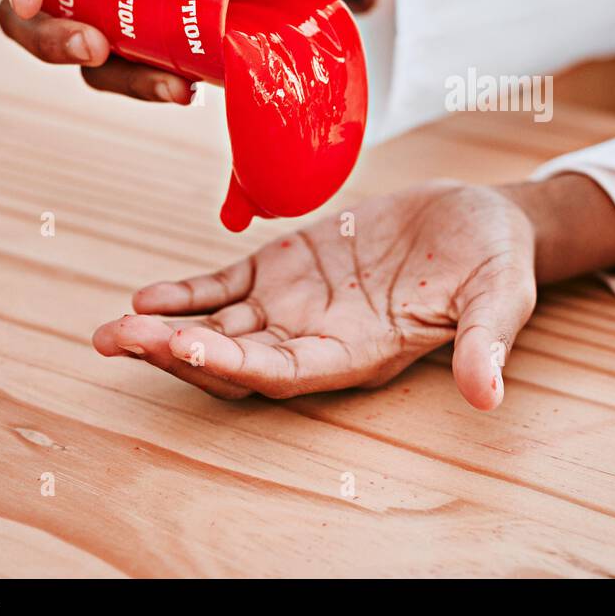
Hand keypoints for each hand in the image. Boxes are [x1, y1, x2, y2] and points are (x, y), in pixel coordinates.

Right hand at [0, 0, 387, 102]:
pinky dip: (155, 86)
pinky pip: (142, 71)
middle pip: (41, 10)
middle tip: (93, 50)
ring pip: (92, 54)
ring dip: (115, 78)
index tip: (28, 2)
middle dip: (50, 40)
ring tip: (165, 86)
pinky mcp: (166, 38)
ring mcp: (132, 6)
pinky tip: (185, 90)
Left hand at [92, 175, 614, 408]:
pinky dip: (188, 292)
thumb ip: (485, 343)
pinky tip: (147, 295)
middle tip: (122, 340)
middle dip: (176, 353)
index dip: (234, 363)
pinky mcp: (291, 263)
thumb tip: (487, 396)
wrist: (484, 219)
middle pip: (235, 357)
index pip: (285, 372)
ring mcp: (300, 302)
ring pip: (219, 324)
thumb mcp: (501, 298)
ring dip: (164, 329)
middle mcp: (319, 336)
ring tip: (113, 328)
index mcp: (362, 352)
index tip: (187, 346)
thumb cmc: (496, 263)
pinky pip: (228, 283)